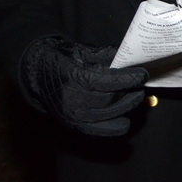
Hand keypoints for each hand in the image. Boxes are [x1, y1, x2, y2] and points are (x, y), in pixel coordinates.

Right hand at [22, 37, 148, 136]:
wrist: (38, 74)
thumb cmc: (64, 59)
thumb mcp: (82, 51)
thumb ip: (106, 55)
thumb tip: (130, 57)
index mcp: (74, 77)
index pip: (108, 81)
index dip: (128, 79)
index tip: (143, 75)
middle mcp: (72, 98)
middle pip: (110, 99)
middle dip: (130, 92)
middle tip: (141, 86)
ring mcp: (72, 114)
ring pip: (107, 114)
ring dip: (126, 106)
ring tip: (137, 97)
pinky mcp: (73, 124)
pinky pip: (97, 130)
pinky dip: (114, 128)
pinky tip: (126, 121)